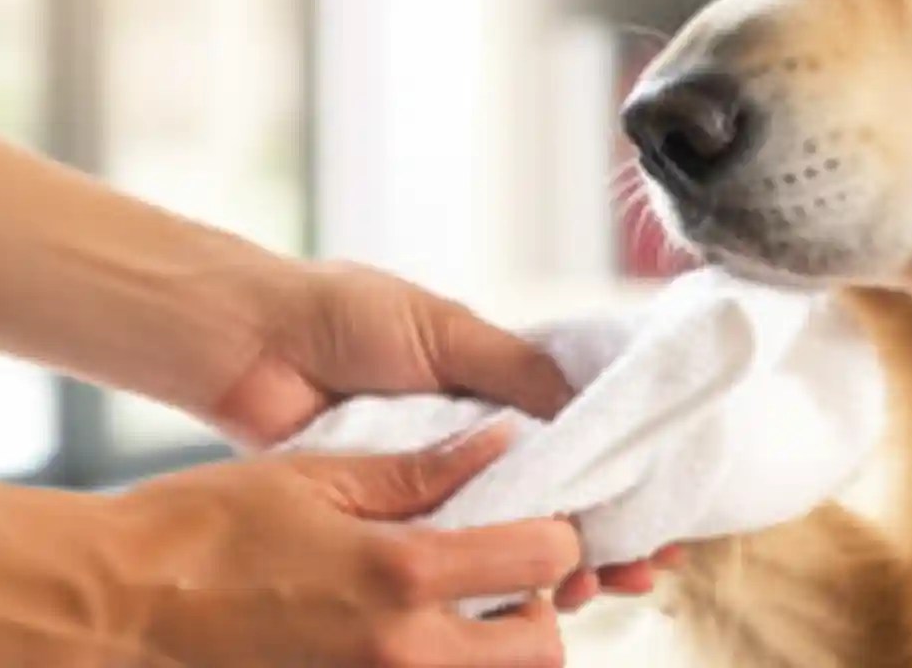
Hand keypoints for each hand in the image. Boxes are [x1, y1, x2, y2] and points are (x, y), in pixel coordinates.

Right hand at [115, 425, 578, 666]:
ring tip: (456, 611)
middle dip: (540, 609)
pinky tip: (404, 638)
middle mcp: (403, 653)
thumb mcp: (314, 478)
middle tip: (503, 577)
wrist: (114, 609)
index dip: (554, 533)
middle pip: (542, 651)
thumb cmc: (203, 531)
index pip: (540, 559)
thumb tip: (498, 444)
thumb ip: (418, 470)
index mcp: (400, 575)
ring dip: (496, 650)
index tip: (535, 520)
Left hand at [210, 260, 665, 609]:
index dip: (616, 475)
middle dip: (598, 532)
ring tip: (594, 589)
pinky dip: (487, 572)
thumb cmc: (345, 316)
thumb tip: (591, 408)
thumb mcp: (444, 331)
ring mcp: (430, 482)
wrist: (253, 341)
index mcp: (491, 389)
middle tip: (640, 567)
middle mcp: (469, 441)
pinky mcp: (388, 514)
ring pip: (506, 531)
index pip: (574, 438)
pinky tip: (528, 595)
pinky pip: (447, 547)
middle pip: (551, 496)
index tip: (658, 511)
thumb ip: (517, 370)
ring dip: (556, 561)